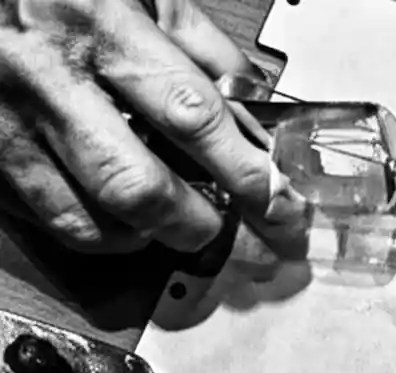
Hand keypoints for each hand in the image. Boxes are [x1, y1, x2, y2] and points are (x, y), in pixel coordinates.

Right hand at [0, 0, 304, 254]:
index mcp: (97, 26)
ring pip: (88, 220)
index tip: (280, 203)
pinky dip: (97, 231)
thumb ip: (204, 47)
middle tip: (230, 226)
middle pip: (137, 186)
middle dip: (198, 222)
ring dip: (147, 234)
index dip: (246, 171)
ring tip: (177, 221)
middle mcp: (46, 80)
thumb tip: (258, 112)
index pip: (192, 117)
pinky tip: (122, 216)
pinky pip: (48, 220)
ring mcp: (6, 125)